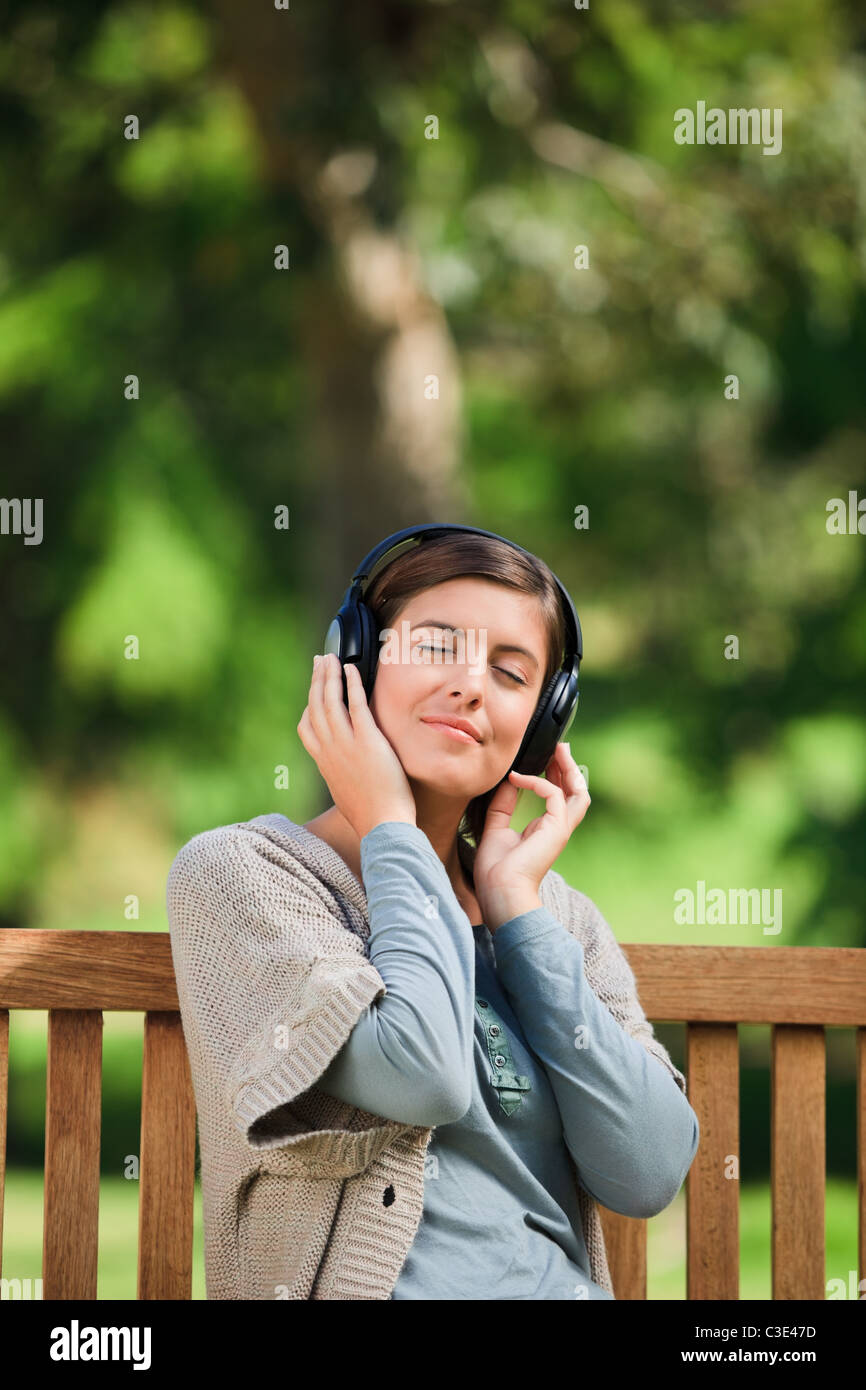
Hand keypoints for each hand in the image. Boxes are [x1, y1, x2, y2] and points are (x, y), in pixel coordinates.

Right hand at [297, 652, 416, 839]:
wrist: (382, 825)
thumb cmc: (370, 816)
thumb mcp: (346, 795)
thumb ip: (343, 778)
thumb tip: (348, 776)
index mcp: (324, 763)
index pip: (306, 728)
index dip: (308, 706)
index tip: (312, 692)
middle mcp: (329, 750)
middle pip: (315, 706)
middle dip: (316, 680)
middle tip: (319, 661)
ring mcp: (346, 743)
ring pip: (330, 700)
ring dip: (329, 675)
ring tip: (331, 658)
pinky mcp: (367, 740)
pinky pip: (355, 704)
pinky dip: (351, 683)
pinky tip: (351, 668)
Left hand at [472, 743, 590, 929]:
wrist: (500, 893)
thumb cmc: (496, 871)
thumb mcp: (496, 828)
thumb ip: (503, 805)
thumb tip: (507, 780)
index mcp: (544, 830)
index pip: (557, 797)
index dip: (553, 776)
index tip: (542, 757)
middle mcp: (556, 828)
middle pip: (575, 792)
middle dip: (568, 767)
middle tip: (559, 746)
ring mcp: (559, 830)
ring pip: (578, 792)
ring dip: (569, 768)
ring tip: (558, 749)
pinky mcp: (557, 829)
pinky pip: (555, 795)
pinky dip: (537, 782)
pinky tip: (518, 778)